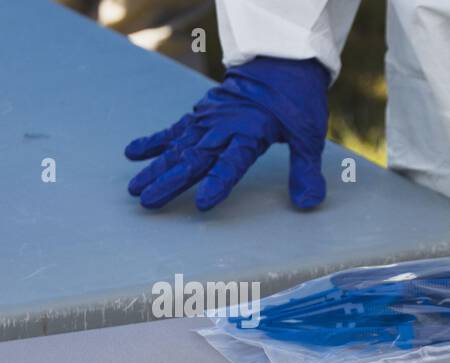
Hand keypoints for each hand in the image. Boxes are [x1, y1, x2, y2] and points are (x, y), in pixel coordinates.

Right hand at [124, 56, 329, 210]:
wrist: (281, 62)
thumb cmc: (297, 101)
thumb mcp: (309, 136)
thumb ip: (306, 172)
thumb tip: (308, 205)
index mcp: (250, 132)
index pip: (231, 163)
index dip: (218, 183)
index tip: (203, 204)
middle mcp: (224, 127)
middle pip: (194, 159)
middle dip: (169, 181)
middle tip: (147, 202)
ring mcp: (209, 120)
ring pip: (178, 147)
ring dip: (156, 168)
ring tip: (134, 189)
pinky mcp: (201, 114)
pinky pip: (174, 130)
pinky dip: (153, 141)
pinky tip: (132, 153)